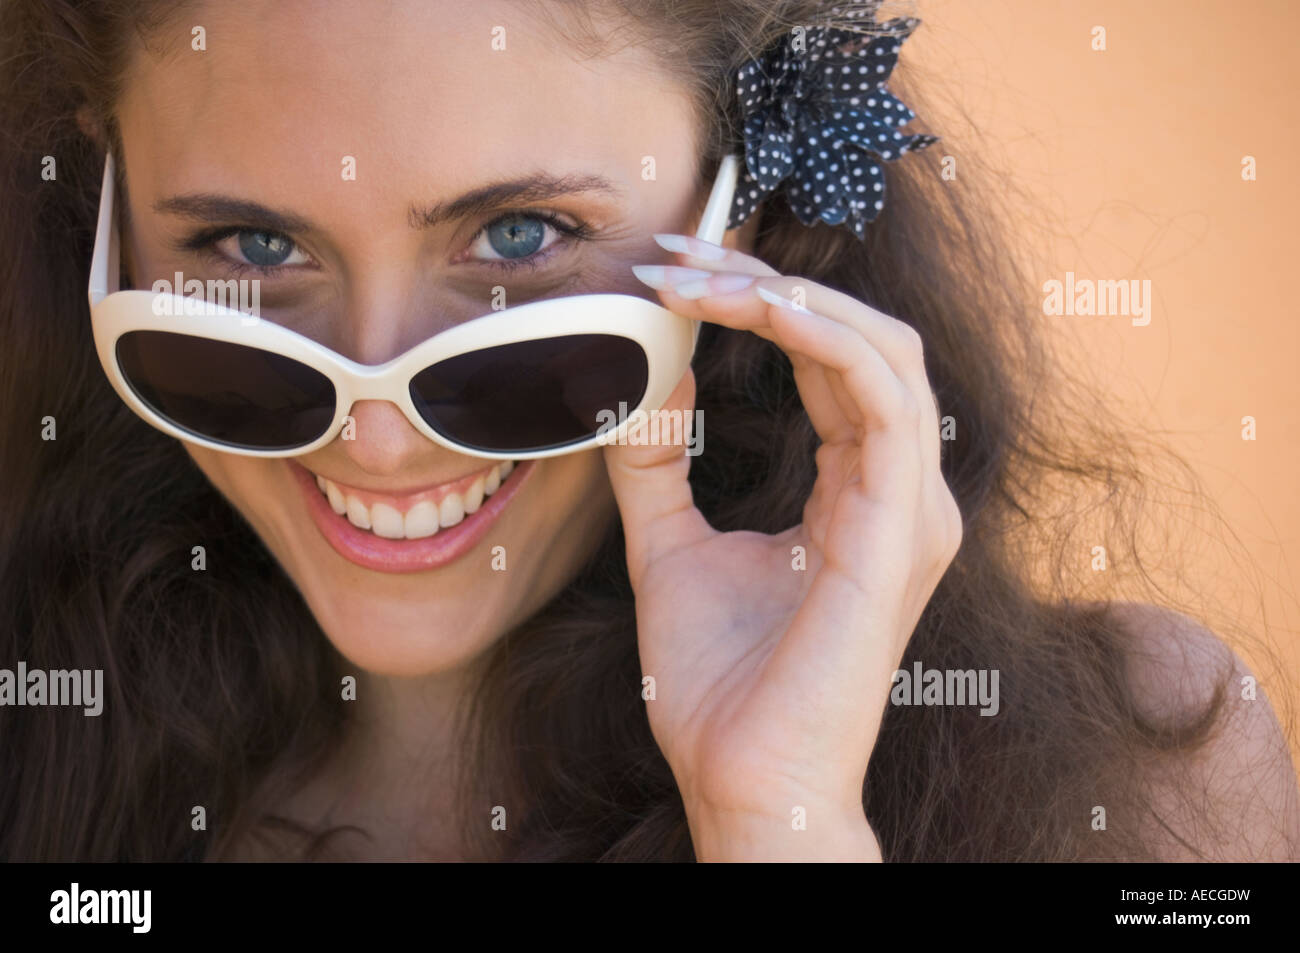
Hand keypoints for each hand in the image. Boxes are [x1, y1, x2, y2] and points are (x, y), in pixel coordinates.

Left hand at [602, 235, 962, 859]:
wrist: (743, 781)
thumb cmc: (719, 685)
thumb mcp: (668, 548)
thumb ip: (658, 463)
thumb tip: (652, 375)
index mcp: (860, 495)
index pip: (829, 364)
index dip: (761, 305)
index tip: (677, 273)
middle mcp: (901, 493)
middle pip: (862, 340)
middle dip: (771, 282)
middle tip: (681, 254)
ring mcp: (911, 510)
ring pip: (882, 351)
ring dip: (790, 298)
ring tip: (702, 274)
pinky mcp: (901, 531)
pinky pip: (882, 399)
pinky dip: (822, 338)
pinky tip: (754, 311)